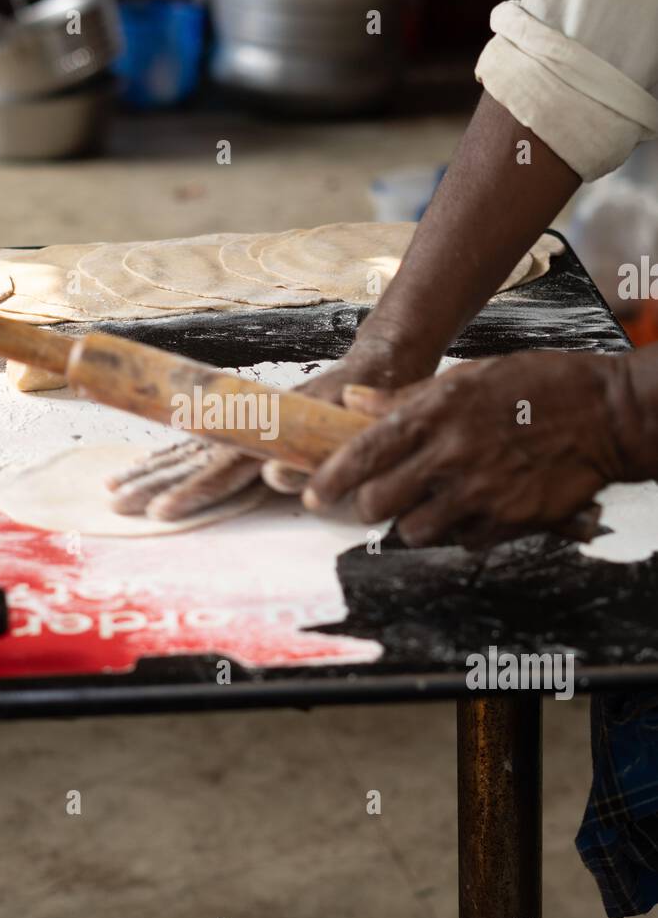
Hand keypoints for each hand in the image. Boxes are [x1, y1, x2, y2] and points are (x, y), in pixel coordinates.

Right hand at [106, 331, 435, 519]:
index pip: (225, 468)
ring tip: (113, 489)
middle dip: (152, 481)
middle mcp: (249, 428)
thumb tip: (273, 476)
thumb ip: (316, 459)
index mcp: (272, 433)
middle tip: (115, 503)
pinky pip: (199, 444)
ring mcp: (243, 424)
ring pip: (187, 448)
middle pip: (193, 457)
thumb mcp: (351, 433)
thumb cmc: (367, 406)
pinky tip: (144, 466)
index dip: (193, 490)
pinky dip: (169, 455)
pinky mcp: (243, 424)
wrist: (375, 367)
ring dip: (150, 468)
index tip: (160, 510)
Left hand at [304, 351, 630, 547]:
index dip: (329, 480)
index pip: (363, 453)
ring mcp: (479, 492)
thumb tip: (352, 401)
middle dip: (367, 506)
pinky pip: (462, 541)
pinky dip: (458, 531)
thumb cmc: (535, 386)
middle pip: (377, 503)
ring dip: (413, 522)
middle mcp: (451, 454)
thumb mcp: (467, 376)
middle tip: (374, 501)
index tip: (312, 495)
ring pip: (414, 531)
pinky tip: (472, 507)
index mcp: (435, 412)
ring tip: (429, 502)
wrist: (605, 414)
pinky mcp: (507, 521)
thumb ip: (405, 398)